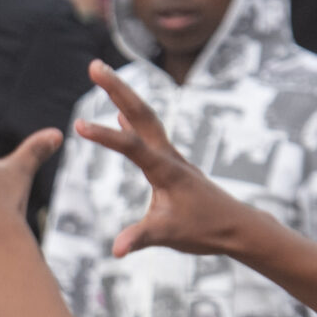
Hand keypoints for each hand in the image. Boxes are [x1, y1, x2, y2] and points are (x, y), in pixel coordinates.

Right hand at [77, 62, 256, 258]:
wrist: (237, 226)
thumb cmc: (206, 230)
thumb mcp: (170, 236)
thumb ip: (140, 238)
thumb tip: (115, 250)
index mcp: (166, 171)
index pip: (132, 147)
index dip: (106, 136)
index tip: (78, 125)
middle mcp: (168, 156)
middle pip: (141, 113)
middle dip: (117, 88)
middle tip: (95, 66)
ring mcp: (170, 157)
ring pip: (144, 118)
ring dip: (122, 95)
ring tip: (102, 75)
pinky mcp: (169, 163)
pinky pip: (147, 132)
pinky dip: (131, 118)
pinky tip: (120, 111)